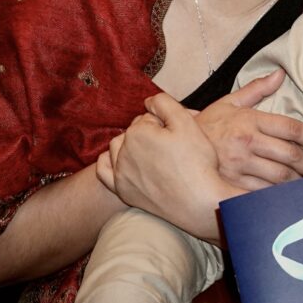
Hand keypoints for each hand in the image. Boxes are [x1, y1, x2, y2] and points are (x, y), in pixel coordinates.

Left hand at [101, 100, 235, 240]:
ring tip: (154, 151)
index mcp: (137, 132)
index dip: (167, 122)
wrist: (198, 201)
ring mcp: (121, 172)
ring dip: (131, 144)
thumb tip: (149, 101)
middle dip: (150, 133)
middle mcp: (123, 151)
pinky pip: (104, 171)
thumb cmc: (196, 162)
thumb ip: (165, 104)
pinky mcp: (123, 190)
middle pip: (133, 131)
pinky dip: (109, 162)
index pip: (149, 117)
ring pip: (118, 148)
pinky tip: (121, 161)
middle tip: (173, 144)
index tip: (181, 134)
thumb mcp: (187, 123)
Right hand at [196, 72, 302, 188]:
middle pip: (291, 156)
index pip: (293, 129)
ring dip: (300, 184)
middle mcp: (246, 141)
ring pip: (280, 178)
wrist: (172, 147)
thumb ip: (256, 90)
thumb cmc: (206, 125)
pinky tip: (289, 198)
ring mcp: (238, 164)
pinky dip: (279, 197)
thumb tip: (280, 74)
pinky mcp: (230, 184)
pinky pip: (262, 194)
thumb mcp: (228, 103)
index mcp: (250, 120)